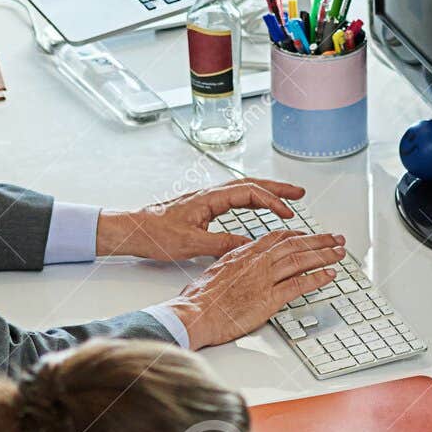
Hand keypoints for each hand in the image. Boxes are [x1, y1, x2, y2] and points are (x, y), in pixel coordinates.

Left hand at [104, 180, 306, 261]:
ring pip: (243, 190)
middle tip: (298, 194)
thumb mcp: (191, 243)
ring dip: (266, 193)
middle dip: (277, 188)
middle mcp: (210, 194)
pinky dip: (252, 201)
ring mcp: (206, 199)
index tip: (287, 213)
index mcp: (210, 198)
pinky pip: (235, 198)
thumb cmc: (154, 233)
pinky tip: (257, 208)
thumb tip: (248, 247)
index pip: (250, 193)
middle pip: (251, 184)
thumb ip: (221, 243)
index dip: (272, 202)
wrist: (132, 229)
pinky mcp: (202, 207)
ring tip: (285, 199)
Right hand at [166, 227, 346, 348]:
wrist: (195, 313)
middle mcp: (257, 262)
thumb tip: (241, 267)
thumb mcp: (216, 271)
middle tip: (335, 239)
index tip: (309, 235)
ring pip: (301, 260)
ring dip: (324, 255)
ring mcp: (265, 279)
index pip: (277, 238)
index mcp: (244, 253)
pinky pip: (299, 284)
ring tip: (339, 253)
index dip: (297, 235)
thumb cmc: (200, 298)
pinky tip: (329, 275)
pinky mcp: (269, 299)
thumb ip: (234, 265)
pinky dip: (317, 278)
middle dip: (319, 240)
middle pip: (295, 244)